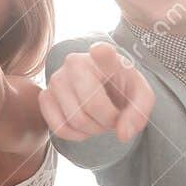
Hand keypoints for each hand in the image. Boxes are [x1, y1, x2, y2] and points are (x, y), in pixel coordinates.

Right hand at [39, 41, 153, 142]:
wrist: (103, 92)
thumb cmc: (122, 90)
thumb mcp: (141, 99)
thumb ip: (139, 115)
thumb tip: (123, 134)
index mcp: (105, 57)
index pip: (102, 52)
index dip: (101, 53)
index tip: (99, 50)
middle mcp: (75, 62)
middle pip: (91, 104)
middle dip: (107, 121)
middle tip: (112, 117)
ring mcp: (56, 78)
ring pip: (75, 119)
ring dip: (92, 130)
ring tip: (99, 120)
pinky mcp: (45, 96)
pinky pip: (59, 127)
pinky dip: (75, 135)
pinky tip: (83, 126)